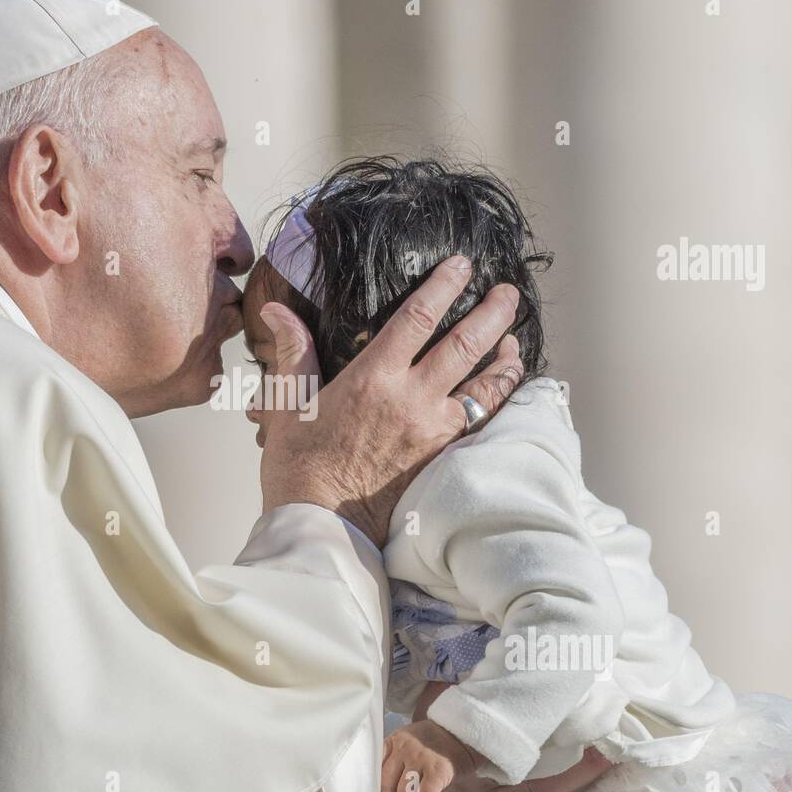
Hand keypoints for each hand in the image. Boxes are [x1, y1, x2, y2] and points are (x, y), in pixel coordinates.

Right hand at [258, 256, 522, 546]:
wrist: (323, 525)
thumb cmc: (301, 468)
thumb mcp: (289, 404)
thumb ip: (293, 353)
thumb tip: (276, 311)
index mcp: (373, 379)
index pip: (419, 318)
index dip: (445, 286)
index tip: (462, 266)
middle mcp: (411, 400)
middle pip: (465, 345)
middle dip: (491, 313)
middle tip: (508, 292)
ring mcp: (433, 431)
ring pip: (486, 388)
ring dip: (505, 360)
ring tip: (514, 341)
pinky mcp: (443, 458)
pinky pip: (483, 424)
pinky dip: (500, 404)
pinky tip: (505, 393)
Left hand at [380, 719, 483, 791]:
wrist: (464, 734)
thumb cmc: (433, 744)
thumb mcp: (407, 742)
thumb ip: (392, 759)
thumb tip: (377, 790)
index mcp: (394, 741)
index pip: (373, 767)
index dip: (376, 785)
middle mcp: (404, 748)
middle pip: (386, 786)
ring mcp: (421, 758)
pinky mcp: (438, 771)